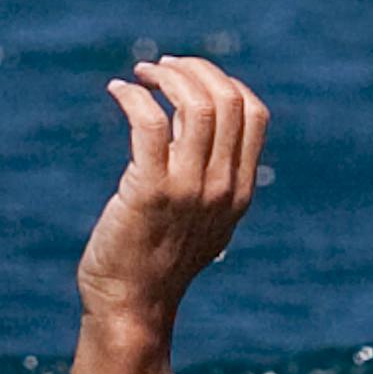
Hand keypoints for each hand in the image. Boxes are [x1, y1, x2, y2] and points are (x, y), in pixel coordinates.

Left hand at [75, 51, 265, 340]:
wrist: (131, 305)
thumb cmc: (156, 259)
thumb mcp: (199, 215)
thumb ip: (207, 172)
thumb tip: (188, 115)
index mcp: (240, 190)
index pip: (253, 113)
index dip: (223, 81)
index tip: (190, 77)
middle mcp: (222, 186)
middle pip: (227, 99)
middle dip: (194, 69)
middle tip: (160, 67)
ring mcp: (189, 189)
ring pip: (195, 104)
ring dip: (167, 76)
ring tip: (142, 74)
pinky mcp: (149, 191)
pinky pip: (149, 122)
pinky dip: (133, 96)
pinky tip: (118, 91)